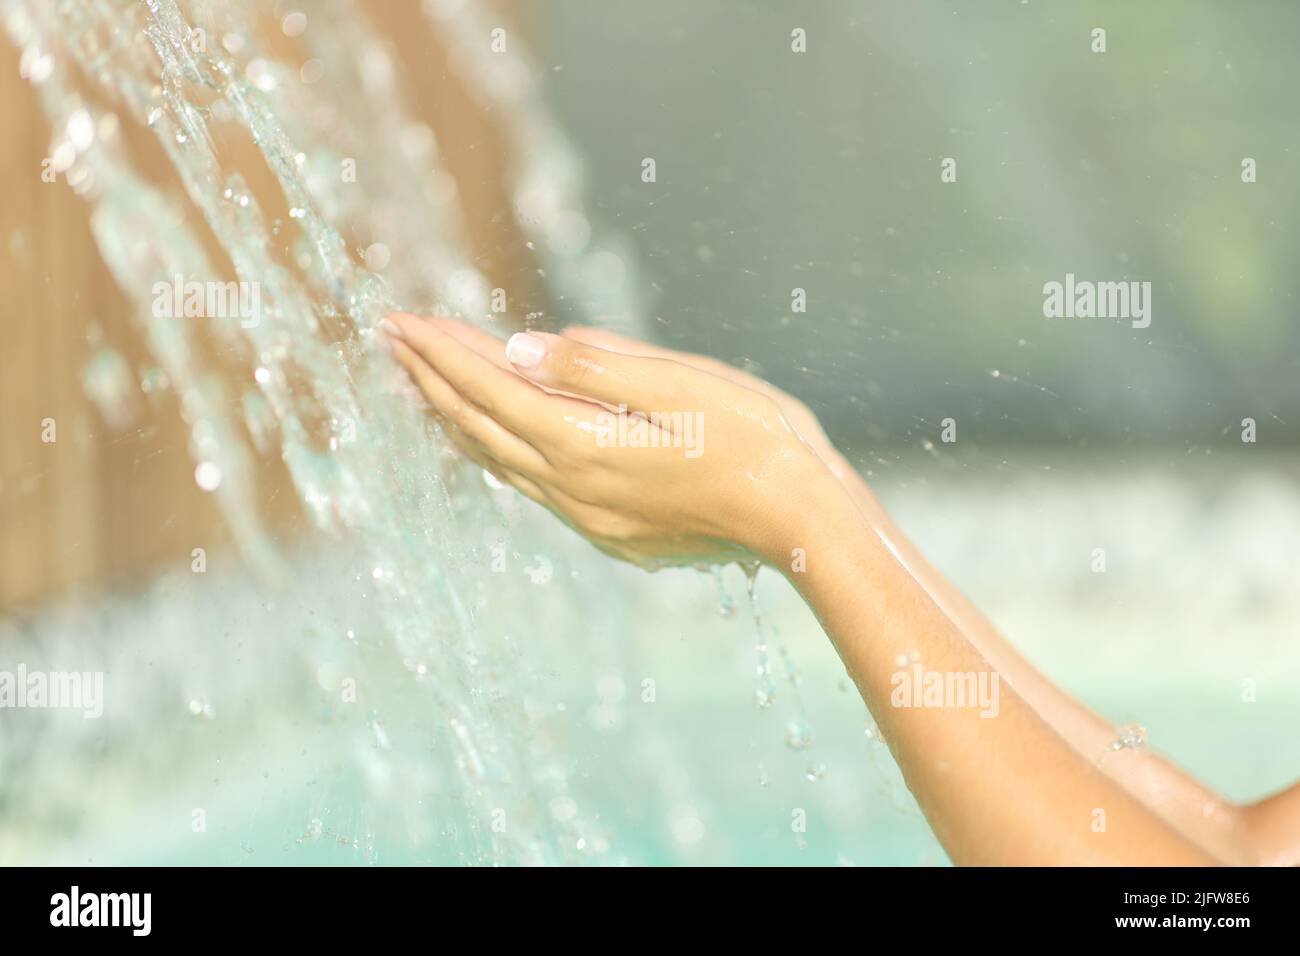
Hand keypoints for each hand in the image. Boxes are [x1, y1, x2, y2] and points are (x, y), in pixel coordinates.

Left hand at [383, 314, 832, 568]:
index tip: (401, 318)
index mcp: (587, 445)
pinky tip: (490, 437)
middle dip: (433, 379)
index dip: (443, 351)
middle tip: (390, 338)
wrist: (804, 523)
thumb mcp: (683, 384)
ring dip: (455, 417)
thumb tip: (520, 348)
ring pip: (499, 460)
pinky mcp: (612, 532)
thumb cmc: (758, 441)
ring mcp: (591, 518)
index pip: (492, 388)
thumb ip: (597, 367)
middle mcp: (574, 488)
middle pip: (482, 426)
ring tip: (419, 383)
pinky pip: (531, 484)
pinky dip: (496, 449)